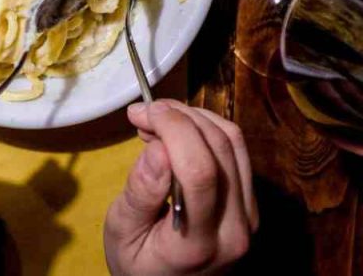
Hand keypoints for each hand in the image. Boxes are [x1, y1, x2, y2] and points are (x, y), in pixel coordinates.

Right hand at [104, 100, 258, 275]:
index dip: (173, 130)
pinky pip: (237, 151)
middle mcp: (236, 228)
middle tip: (141, 112)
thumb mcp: (122, 234)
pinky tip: (177, 131)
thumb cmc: (138, 265)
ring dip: (194, 117)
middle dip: (179, 116)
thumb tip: (156, 148)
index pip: (200, 172)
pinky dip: (206, 128)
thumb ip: (140, 194)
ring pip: (233, 142)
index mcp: (199, 244)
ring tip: (157, 119)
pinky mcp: (250, 204)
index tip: (139, 114)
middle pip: (220, 149)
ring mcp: (249, 216)